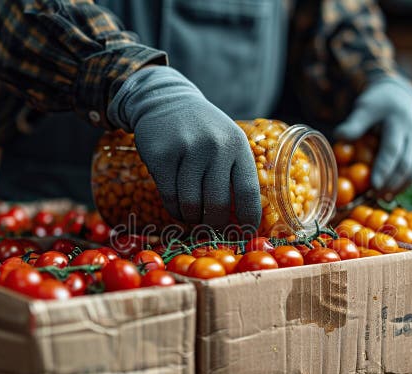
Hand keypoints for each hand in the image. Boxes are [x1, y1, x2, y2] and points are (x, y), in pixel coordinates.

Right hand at [108, 66, 260, 227]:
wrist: (165, 100)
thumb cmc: (202, 130)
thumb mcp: (227, 140)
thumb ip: (234, 172)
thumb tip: (242, 220)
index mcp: (237, 145)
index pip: (249, 192)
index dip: (249, 219)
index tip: (246, 235)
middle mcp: (215, 146)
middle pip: (217, 204)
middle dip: (215, 225)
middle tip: (213, 231)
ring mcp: (187, 150)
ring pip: (191, 204)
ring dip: (192, 218)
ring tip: (193, 217)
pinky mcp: (162, 156)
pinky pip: (170, 198)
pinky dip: (175, 210)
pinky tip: (178, 208)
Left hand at [335, 76, 411, 194]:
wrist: (397, 97)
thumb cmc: (375, 105)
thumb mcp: (363, 109)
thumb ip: (354, 124)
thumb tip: (339, 137)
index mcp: (399, 122)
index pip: (392, 149)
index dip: (384, 169)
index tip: (374, 185)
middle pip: (405, 164)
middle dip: (391, 183)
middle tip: (375, 196)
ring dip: (399, 187)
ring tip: (383, 198)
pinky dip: (404, 185)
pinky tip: (391, 193)